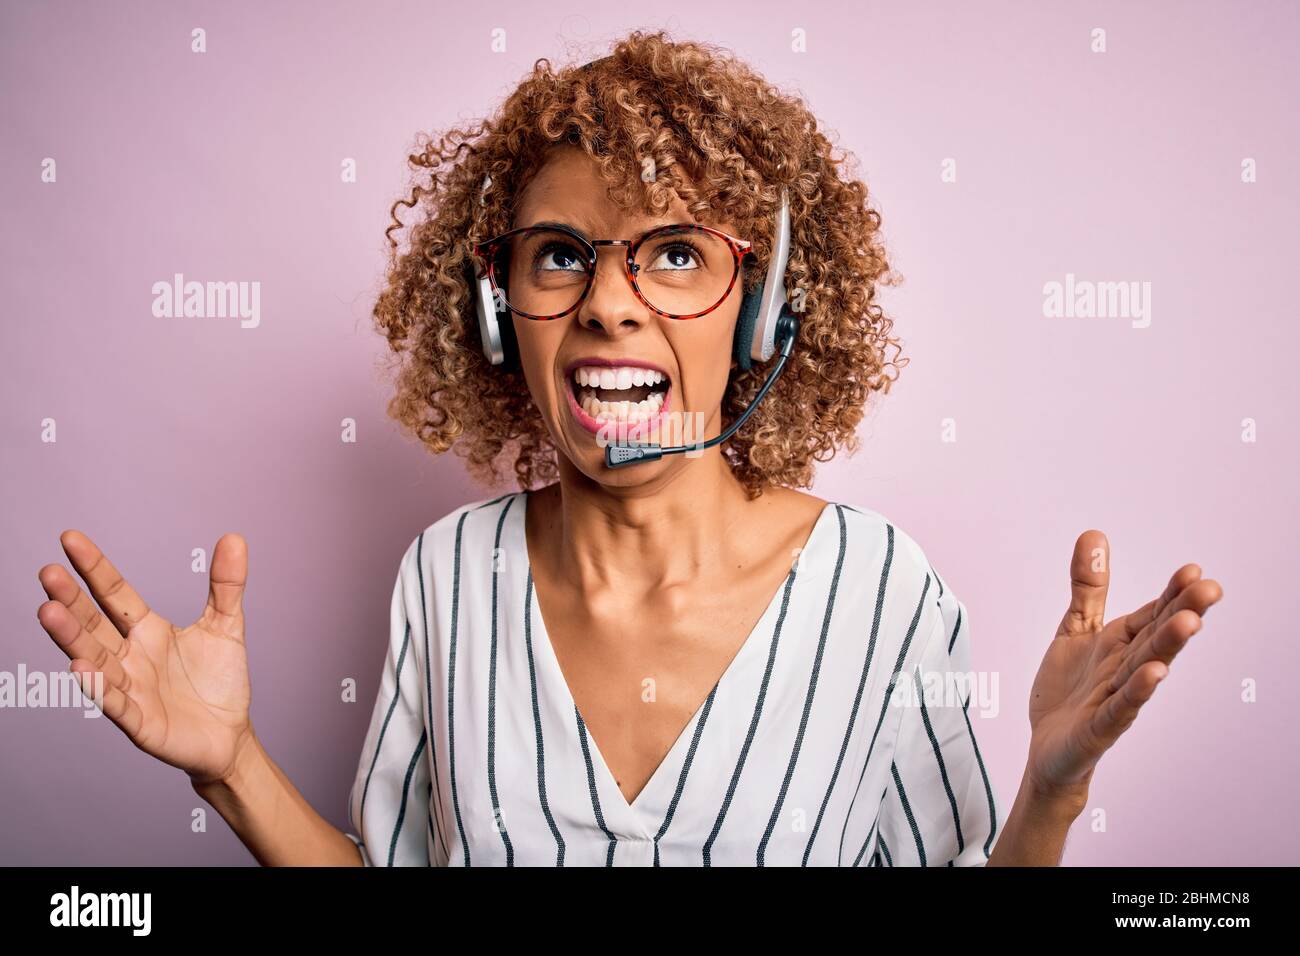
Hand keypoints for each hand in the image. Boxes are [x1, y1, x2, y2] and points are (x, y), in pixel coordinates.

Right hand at [36, 531, 253, 784]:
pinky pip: (115, 703)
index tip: (70, 538)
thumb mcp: (226, 625)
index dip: (95, 569)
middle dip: (72, 600)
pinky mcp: (140, 723)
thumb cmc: (219, 681)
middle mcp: (130, 657)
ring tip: (48, 611)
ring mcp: (131, 690)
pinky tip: (79, 667)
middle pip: (94, 625)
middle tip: (48, 573)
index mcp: (147, 631)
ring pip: (95, 661)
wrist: (230, 734)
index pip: (114, 594)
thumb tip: (234, 537)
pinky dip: (98, 688)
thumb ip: (226, 585)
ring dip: (71, 639)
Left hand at [1023, 530, 1222, 807]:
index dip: (1171, 594)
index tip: (1193, 570)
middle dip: (1182, 612)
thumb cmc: (1068, 690)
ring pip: (1145, 669)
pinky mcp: (1100, 726)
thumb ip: (1088, 586)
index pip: (1153, 614)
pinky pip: (1120, 707)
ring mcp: (1115, 697)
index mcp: (1122, 643)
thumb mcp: (1075, 628)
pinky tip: (1154, 674)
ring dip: (1167, 647)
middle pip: (1156, 637)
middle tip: (1210, 588)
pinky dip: (1137, 691)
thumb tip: (1094, 535)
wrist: (1047, 748)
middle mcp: (1125, 668)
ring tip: (1189, 622)